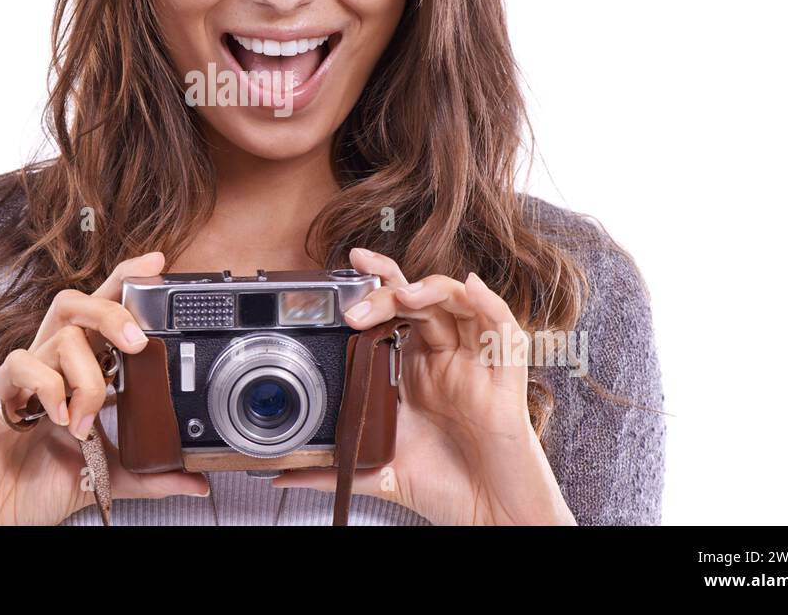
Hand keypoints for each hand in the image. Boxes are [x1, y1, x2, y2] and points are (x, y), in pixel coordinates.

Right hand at [0, 252, 208, 524]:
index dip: (126, 280)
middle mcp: (49, 366)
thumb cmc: (36, 486)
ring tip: (87, 419)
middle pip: (75, 303)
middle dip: (112, 310)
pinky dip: (50, 387)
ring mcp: (21, 380)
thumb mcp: (107, 477)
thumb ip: (150, 473)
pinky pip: (22, 366)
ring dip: (87, 375)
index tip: (159, 265)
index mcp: (75, 372)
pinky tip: (59, 417)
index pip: (100, 311)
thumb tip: (198, 480)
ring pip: (60, 336)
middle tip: (138, 342)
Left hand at [272, 248, 575, 524]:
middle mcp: (446, 359)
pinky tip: (472, 288)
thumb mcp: (378, 473)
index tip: (348, 267)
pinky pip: (505, 330)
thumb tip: (281, 474)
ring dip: (433, 289)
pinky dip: (490, 303)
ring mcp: (477, 366)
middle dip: (390, 292)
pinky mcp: (506, 381)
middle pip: (422, 300)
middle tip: (358, 308)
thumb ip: (332, 469)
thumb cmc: (444, 489)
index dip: (377, 283)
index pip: (398, 309)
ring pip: (462, 303)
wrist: (487, 520)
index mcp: (416, 369)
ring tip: (405, 295)